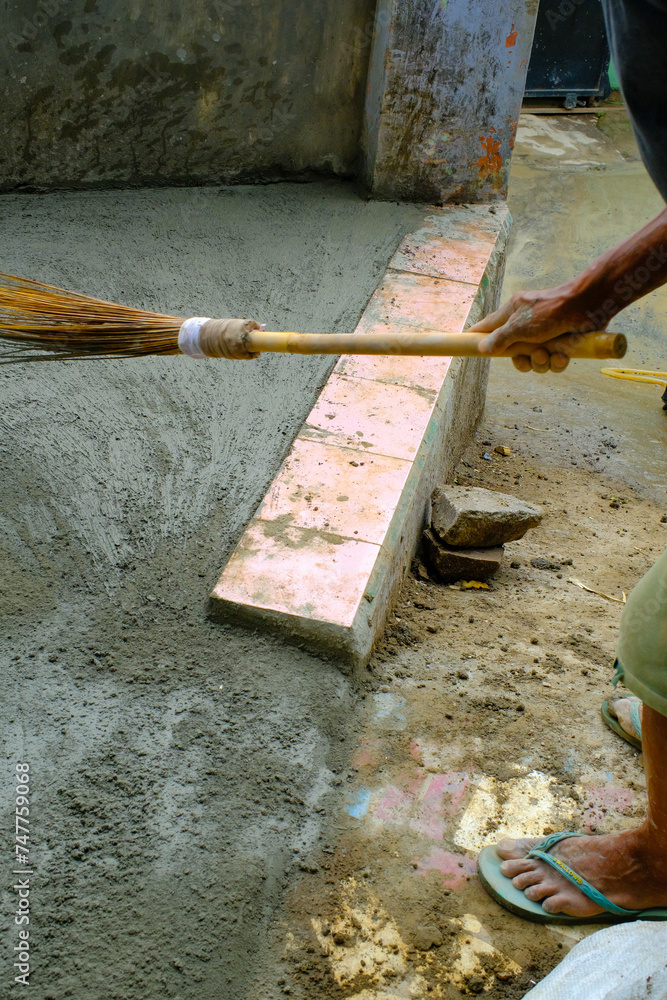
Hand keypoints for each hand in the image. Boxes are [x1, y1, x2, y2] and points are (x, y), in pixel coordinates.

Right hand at [470, 287, 596, 373]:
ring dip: (540, 362)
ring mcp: (545, 335)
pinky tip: (562, 356)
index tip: (466, 345)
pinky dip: (557, 362)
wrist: (587, 306)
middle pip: (513, 352)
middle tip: (526, 358)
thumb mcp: (519, 326)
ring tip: (547, 355)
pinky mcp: (561, 344)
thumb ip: (499, 339)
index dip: (478, 337)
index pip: (488, 326)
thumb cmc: (550, 310)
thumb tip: (482, 349)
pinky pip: (553, 362)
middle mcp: (527, 324)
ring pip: (534, 360)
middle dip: (521, 360)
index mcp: (513, 313)